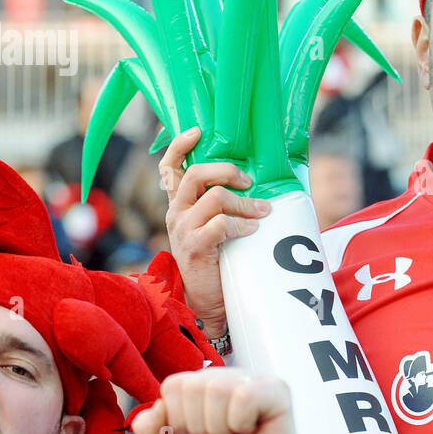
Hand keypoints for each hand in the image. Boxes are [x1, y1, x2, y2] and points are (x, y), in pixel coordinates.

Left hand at [133, 368, 310, 433]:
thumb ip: (149, 431)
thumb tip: (154, 407)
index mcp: (204, 386)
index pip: (173, 385)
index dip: (179, 421)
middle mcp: (228, 377)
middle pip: (192, 387)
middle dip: (199, 428)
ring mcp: (254, 382)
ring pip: (216, 390)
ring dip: (220, 429)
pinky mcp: (277, 391)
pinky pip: (243, 397)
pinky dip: (241, 424)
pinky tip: (251, 432)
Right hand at [160, 127, 271, 336]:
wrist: (207, 303)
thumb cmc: (218, 261)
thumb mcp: (215, 227)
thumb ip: (224, 205)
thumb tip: (256, 183)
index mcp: (179, 204)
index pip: (169, 167)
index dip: (180, 145)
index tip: (198, 130)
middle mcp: (176, 213)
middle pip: (195, 175)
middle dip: (226, 171)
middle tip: (249, 182)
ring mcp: (183, 229)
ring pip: (214, 197)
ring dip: (244, 202)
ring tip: (263, 211)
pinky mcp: (195, 247)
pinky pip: (221, 223)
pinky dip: (242, 224)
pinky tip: (253, 229)